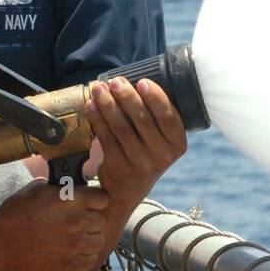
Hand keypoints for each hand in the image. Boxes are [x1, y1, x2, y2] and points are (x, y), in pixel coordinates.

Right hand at [0, 177, 110, 270]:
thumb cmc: (15, 213)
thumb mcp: (36, 189)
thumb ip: (60, 187)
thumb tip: (73, 186)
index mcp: (71, 199)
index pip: (103, 198)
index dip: (95, 200)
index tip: (88, 203)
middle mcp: (77, 222)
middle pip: (102, 221)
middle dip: (91, 220)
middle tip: (77, 222)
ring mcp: (75, 246)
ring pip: (98, 242)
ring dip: (89, 239)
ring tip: (74, 238)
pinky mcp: (69, 265)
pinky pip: (90, 260)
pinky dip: (83, 257)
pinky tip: (70, 251)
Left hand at [86, 76, 187, 210]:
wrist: (127, 190)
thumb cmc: (144, 151)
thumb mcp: (159, 139)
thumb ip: (154, 116)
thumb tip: (130, 80)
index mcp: (178, 144)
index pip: (169, 117)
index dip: (156, 98)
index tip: (142, 81)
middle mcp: (163, 156)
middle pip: (143, 120)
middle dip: (126, 96)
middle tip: (115, 81)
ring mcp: (141, 164)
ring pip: (122, 128)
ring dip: (108, 105)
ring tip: (98, 89)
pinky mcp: (120, 169)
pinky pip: (107, 139)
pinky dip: (98, 119)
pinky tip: (91, 106)